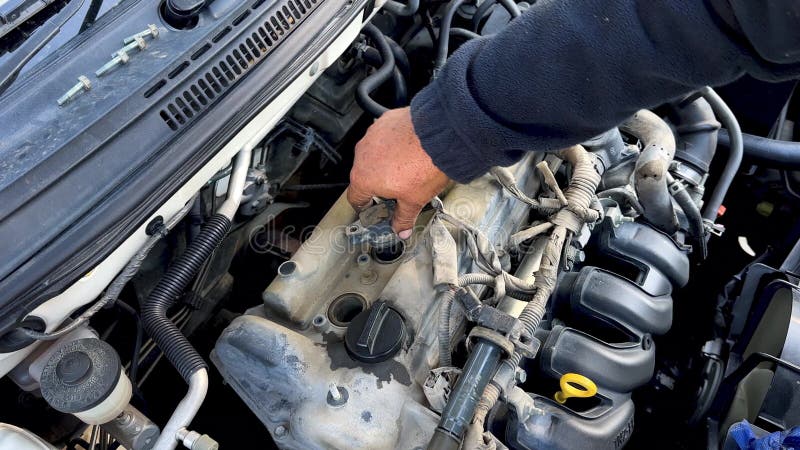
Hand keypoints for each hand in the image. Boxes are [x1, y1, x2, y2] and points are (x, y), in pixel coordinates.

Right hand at [348, 107, 449, 238]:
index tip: (370, 209)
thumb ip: (403, 218)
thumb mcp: (414, 201)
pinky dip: (393, 143)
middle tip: (397, 190)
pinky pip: (384, 136)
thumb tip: (401, 230)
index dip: (363, 207)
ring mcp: (373, 136)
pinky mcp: (385, 121)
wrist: (439, 136)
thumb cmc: (424, 167)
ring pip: (374, 154)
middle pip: (365, 175)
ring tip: (407, 168)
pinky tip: (409, 149)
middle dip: (379, 184)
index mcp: (364, 178)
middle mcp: (363, 156)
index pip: (355, 198)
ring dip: (386, 162)